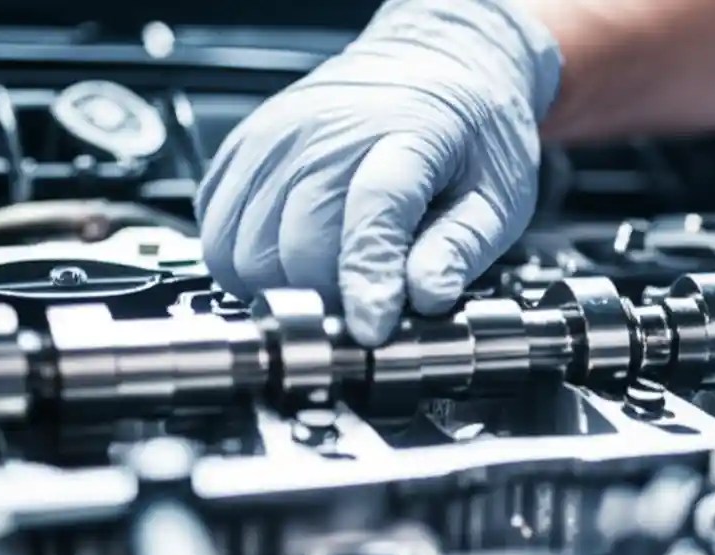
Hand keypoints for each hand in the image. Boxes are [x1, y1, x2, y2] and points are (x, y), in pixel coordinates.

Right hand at [195, 0, 561, 345]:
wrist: (433, 64)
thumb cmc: (468, 132)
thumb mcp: (498, 194)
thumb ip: (462, 249)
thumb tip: (427, 297)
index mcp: (406, 135)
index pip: (373, 211)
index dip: (368, 281)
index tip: (373, 329)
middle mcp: (326, 131)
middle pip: (294, 246)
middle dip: (328, 297)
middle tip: (365, 301)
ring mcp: (274, 136)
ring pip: (243, 250)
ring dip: (283, 286)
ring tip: (330, 279)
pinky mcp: (242, 149)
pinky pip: (217, 231)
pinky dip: (247, 263)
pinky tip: (292, 257)